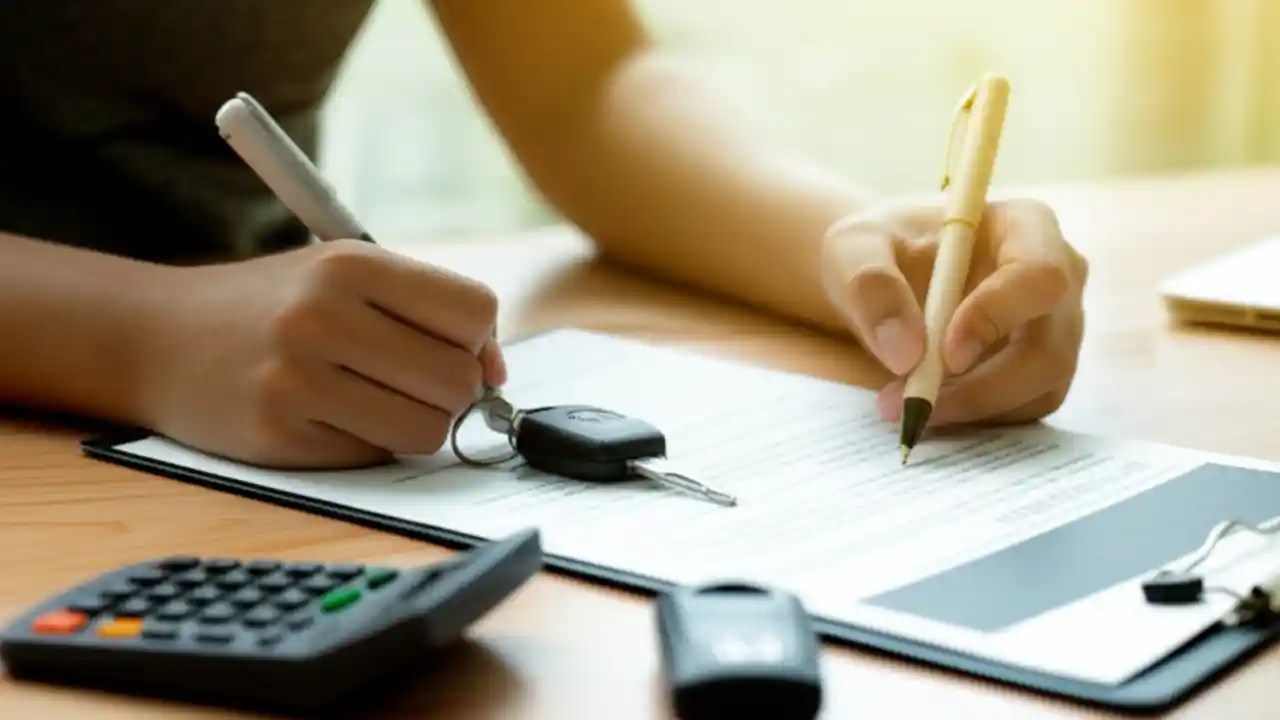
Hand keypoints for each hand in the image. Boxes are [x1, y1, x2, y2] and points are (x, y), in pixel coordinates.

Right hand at [139, 240, 503, 467]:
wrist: (154, 337)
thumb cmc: (272, 305)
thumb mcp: (343, 275)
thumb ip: (425, 310)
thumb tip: (497, 374)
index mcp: (350, 264)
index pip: (474, 311)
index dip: (478, 341)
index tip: (454, 351)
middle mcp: (321, 316)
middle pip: (458, 379)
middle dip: (450, 390)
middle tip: (410, 382)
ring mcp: (296, 379)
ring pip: (427, 429)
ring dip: (415, 424)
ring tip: (372, 400)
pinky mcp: (277, 436)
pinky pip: (375, 456)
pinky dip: (368, 444)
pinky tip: (327, 417)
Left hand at [821, 198, 1086, 426]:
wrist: (883, 276)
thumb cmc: (879, 247)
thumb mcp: (854, 250)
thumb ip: (872, 287)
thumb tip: (905, 353)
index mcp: (1025, 225)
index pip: (1038, 275)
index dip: (998, 318)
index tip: (945, 355)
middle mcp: (1058, 275)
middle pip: (1049, 346)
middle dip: (981, 387)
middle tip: (914, 404)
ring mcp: (1057, 325)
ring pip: (1040, 387)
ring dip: (972, 407)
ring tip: (902, 404)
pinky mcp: (1042, 368)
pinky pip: (1025, 407)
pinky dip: (977, 417)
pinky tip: (929, 406)